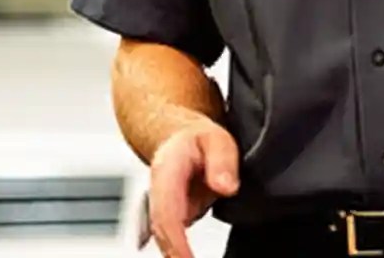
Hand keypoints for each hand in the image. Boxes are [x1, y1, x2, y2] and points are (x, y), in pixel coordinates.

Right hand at [148, 118, 240, 257]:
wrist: (178, 137)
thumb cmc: (197, 139)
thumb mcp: (217, 139)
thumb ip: (222, 161)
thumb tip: (225, 187)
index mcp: (166, 171)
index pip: (167, 211)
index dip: (176, 240)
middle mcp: (158, 191)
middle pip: (161, 230)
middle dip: (174, 255)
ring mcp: (162, 206)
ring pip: (164, 235)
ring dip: (176, 254)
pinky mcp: (170, 217)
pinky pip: (171, 238)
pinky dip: (179, 252)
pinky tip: (188, 257)